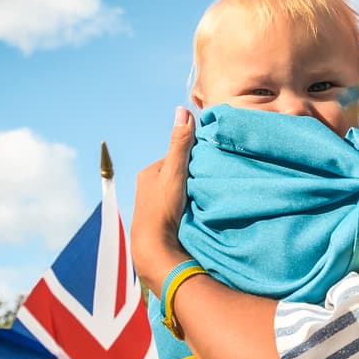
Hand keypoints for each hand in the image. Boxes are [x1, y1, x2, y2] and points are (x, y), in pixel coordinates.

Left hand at [131, 107, 196, 296]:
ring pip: (178, 191)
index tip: (210, 162)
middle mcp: (147, 187)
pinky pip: (178, 207)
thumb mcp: (175, 172)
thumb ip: (180, 143)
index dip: (194, 158)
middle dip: (192, 176)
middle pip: (177, 174)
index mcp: (148, 173)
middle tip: (211, 180)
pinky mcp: (161, 222)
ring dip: (192, 193)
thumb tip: (182, 109)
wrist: (155, 249)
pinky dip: (189, 207)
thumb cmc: (162, 208)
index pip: (176, 157)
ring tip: (208, 196)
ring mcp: (153, 206)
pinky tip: (200, 211)